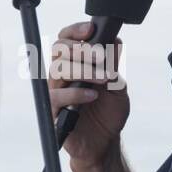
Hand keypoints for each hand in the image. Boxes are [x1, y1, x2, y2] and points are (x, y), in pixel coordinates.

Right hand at [48, 21, 129, 168]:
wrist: (105, 142)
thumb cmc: (108, 113)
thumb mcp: (118, 86)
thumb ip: (114, 65)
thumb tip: (115, 41)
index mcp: (74, 64)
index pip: (66, 39)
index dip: (75, 31)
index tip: (91, 29)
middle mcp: (61, 75)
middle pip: (59, 50)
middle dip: (81, 49)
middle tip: (101, 56)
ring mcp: (56, 91)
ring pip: (58, 70)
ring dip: (83, 70)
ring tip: (104, 79)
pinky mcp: (54, 111)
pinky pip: (56, 96)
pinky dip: (76, 93)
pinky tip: (92, 96)